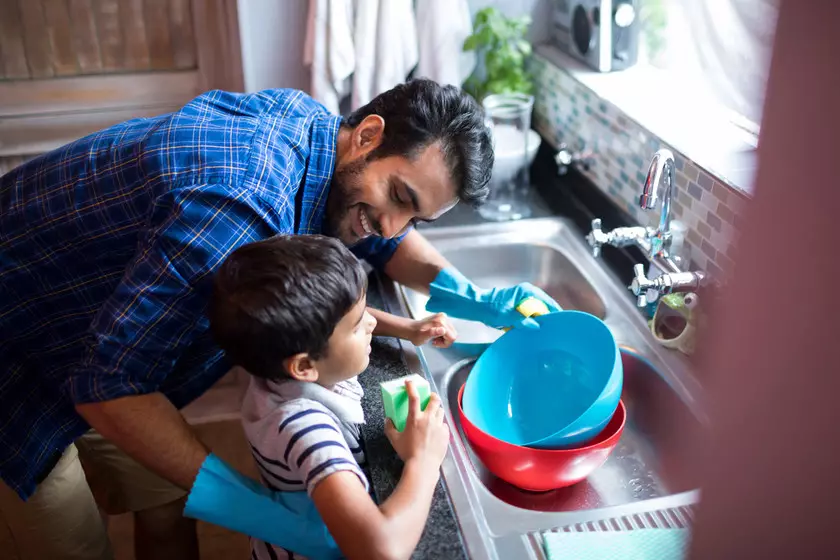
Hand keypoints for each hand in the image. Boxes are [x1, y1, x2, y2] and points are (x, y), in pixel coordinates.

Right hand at [384, 380, 448, 469]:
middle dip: (432, 396)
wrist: (423, 465)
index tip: (410, 382)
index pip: (413, 396)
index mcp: (415, 418)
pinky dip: (440, 425)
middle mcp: (428, 419)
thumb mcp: (394, 439)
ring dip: (436, 410)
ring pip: (440, 411)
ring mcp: (438, 426)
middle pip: (434, 400)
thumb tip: (388, 420)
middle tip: (429, 397)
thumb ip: (389, 428)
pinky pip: (444, 425)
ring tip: (432, 414)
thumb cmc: (407, 452)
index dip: (411, 386)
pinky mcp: (445, 434)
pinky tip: (436, 430)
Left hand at [407, 313, 457, 347]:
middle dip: (445, 340)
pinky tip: (436, 334)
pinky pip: (449, 329)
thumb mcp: (422, 337)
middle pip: (453, 334)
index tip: (435, 342)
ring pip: (452, 332)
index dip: (445, 343)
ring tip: (434, 338)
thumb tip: (442, 330)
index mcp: (440, 322)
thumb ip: (433, 333)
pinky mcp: (443, 317)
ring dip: (444, 337)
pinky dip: (444, 334)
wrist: (411, 329)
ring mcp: (443, 316)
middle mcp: (443, 317)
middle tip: (434, 341)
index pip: (452, 337)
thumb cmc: (416, 335)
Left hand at [426, 268, 561, 328]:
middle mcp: (527, 294)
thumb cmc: (489, 308)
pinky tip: (533, 332)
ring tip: (546, 334)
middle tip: (555, 332)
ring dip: (540, 322)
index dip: (556, 313)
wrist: (476, 306)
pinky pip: (530, 316)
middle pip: (545, 308)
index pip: (548, 302)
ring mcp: (523, 300)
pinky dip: (531, 323)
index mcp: (527, 291)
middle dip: (549, 319)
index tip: (562, 324)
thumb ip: (523, 321)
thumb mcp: (507, 316)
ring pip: (537, 313)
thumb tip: (537, 326)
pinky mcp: (518, 307)